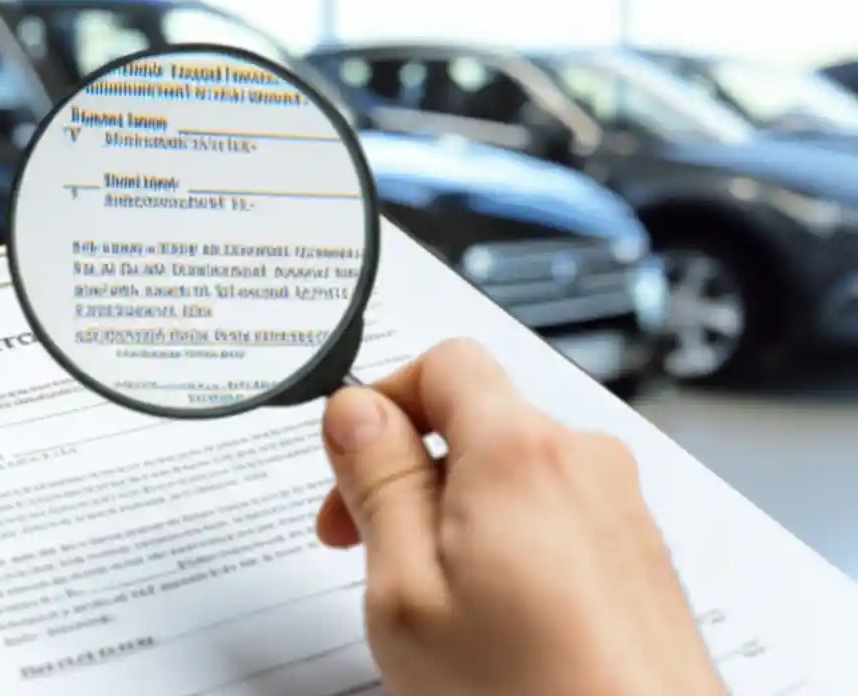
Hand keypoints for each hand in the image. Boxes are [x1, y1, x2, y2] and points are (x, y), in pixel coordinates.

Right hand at [316, 339, 723, 695]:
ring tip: (431, 601)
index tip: (347, 466)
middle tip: (364, 545)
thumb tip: (354, 412)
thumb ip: (378, 483)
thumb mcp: (407, 592)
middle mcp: (583, 462)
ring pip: (509, 473)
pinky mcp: (635, 554)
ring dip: (452, 513)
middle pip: (474, 419)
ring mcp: (618, 508)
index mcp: (520, 451)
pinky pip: (550, 515)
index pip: (442, 362)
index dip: (380, 402)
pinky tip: (487, 620)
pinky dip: (502, 544)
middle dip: (407, 469)